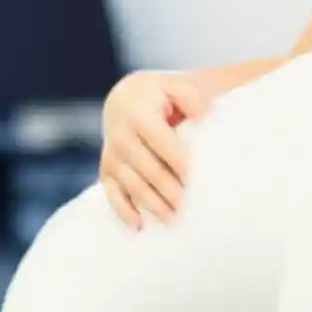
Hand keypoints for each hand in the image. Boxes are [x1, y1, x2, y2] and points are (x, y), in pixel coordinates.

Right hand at [98, 70, 212, 229]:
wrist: (125, 98)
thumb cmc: (161, 94)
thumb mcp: (176, 86)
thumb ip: (192, 97)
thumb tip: (205, 116)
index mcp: (138, 113)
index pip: (162, 142)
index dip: (179, 161)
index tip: (195, 178)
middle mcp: (120, 135)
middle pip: (148, 169)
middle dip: (169, 190)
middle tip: (190, 207)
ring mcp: (111, 155)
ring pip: (132, 185)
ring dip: (152, 205)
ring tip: (174, 220)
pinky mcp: (106, 170)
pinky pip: (112, 194)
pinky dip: (124, 211)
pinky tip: (139, 226)